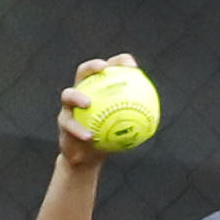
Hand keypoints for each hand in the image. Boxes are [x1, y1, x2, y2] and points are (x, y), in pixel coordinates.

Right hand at [56, 54, 136, 168]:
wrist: (88, 157)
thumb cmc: (109, 139)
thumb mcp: (125, 130)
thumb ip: (137, 119)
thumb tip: (156, 114)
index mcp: (98, 89)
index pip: (108, 70)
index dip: (118, 62)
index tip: (131, 65)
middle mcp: (82, 92)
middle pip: (83, 72)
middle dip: (92, 66)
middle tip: (103, 68)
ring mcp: (69, 106)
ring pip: (68, 95)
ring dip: (77, 96)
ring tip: (87, 102)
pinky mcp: (63, 123)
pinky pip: (69, 125)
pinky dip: (79, 130)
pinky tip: (89, 136)